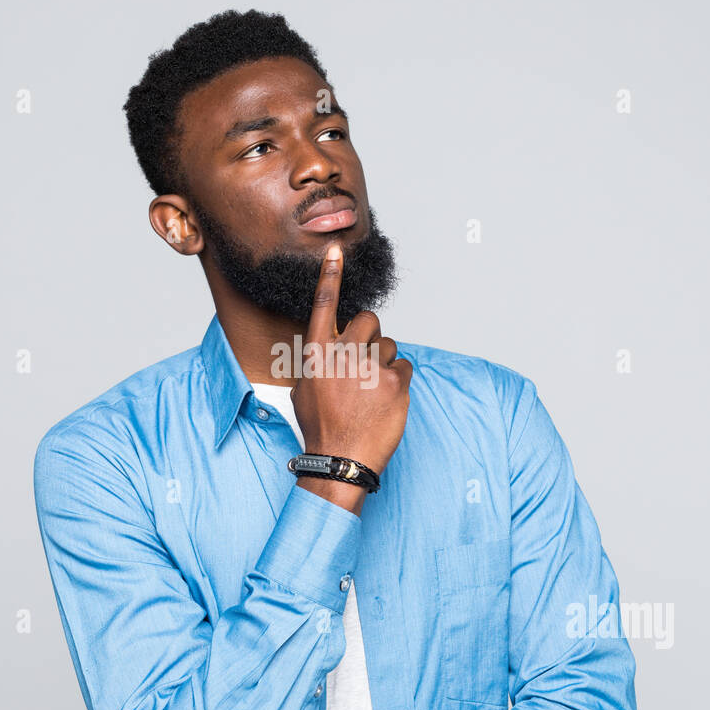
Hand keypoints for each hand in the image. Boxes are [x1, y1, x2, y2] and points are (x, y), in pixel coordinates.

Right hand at [290, 242, 412, 486]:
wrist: (341, 459)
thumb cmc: (320, 427)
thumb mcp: (305, 389)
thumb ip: (318, 360)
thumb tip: (331, 347)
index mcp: (317, 353)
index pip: (324, 305)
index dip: (331, 275)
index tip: (336, 250)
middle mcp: (343, 354)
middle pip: (369, 320)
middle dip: (370, 335)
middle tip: (365, 361)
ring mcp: (370, 367)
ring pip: (388, 345)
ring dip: (384, 363)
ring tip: (372, 392)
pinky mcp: (395, 382)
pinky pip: (404, 366)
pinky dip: (398, 380)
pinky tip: (385, 400)